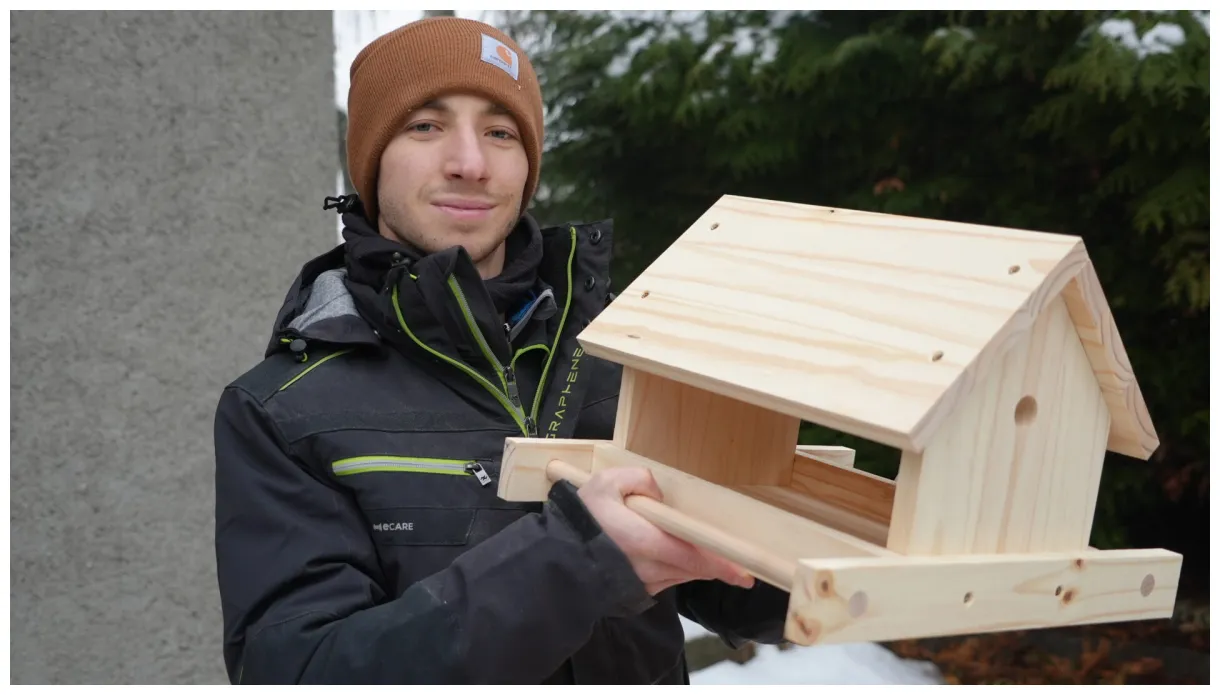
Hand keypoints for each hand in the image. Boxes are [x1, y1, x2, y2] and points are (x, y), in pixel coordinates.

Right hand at [577, 466, 755, 595]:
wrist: (560, 557)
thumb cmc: (583, 519)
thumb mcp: (607, 483)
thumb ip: (639, 479)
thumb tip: (659, 493)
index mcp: (645, 542)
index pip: (693, 557)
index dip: (721, 565)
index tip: (744, 574)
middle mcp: (650, 568)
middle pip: (695, 567)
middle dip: (715, 562)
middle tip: (736, 559)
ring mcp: (646, 583)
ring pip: (684, 574)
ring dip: (696, 563)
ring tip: (704, 549)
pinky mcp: (642, 591)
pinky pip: (670, 578)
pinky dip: (679, 567)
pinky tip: (674, 552)